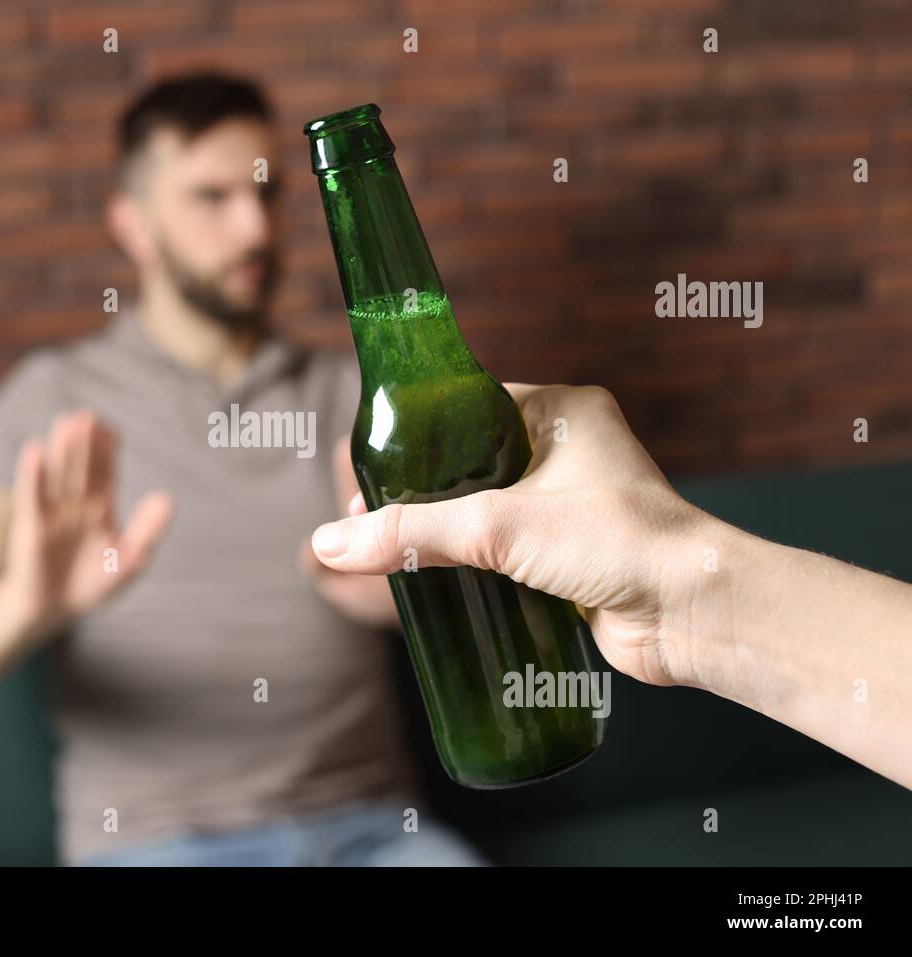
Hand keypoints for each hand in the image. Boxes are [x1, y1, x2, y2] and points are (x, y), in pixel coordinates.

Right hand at [2, 410, 174, 641]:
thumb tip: (167, 498)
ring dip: (62, 451)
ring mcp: (52, 513)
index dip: (107, 451)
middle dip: (85, 444)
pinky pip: (32, 497)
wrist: (56, 609)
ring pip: (59, 476)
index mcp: (100, 507)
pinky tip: (35, 450)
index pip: (105, 473)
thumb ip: (148, 531)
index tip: (111, 429)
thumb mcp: (129, 560)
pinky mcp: (30, 528)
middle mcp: (75, 504)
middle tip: (87, 416)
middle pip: (81, 468)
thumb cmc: (94, 583)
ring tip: (67, 423)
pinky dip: (33, 475)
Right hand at [310, 384, 720, 688]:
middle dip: (422, 490)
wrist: (695, 615)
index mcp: (562, 410)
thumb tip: (332, 544)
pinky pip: (502, 551)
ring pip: (484, 509)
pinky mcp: (569, 555)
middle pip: (468, 461)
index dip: (416, 431)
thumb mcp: (500, 525)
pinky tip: (434, 580)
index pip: (466, 403)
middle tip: (371, 515)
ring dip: (445, 532)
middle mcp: (568, 450)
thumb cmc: (622, 543)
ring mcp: (570, 505)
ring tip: (392, 549)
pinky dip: (469, 565)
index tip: (371, 463)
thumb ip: (412, 533)